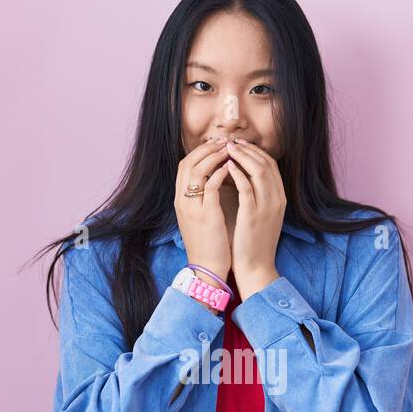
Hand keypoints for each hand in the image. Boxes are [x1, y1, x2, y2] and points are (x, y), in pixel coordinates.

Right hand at [174, 138, 233, 286]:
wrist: (207, 270)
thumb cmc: (208, 245)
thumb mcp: (199, 218)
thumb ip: (202, 199)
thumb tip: (213, 180)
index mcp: (180, 201)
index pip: (183, 166)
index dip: (199, 152)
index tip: (215, 145)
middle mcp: (182, 201)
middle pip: (187, 163)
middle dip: (206, 148)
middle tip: (224, 141)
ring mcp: (192, 207)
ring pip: (197, 169)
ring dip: (214, 156)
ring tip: (230, 150)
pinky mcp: (206, 215)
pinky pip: (210, 185)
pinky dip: (220, 172)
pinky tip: (232, 168)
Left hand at [224, 138, 284, 297]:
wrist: (256, 268)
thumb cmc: (254, 244)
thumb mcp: (262, 217)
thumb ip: (259, 198)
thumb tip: (245, 179)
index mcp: (280, 199)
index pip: (271, 166)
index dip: (256, 152)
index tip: (241, 145)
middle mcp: (277, 200)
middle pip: (266, 163)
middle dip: (248, 149)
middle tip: (232, 141)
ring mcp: (267, 207)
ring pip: (258, 170)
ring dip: (242, 156)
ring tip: (227, 148)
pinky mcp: (253, 214)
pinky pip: (246, 186)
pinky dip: (237, 173)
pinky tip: (226, 166)